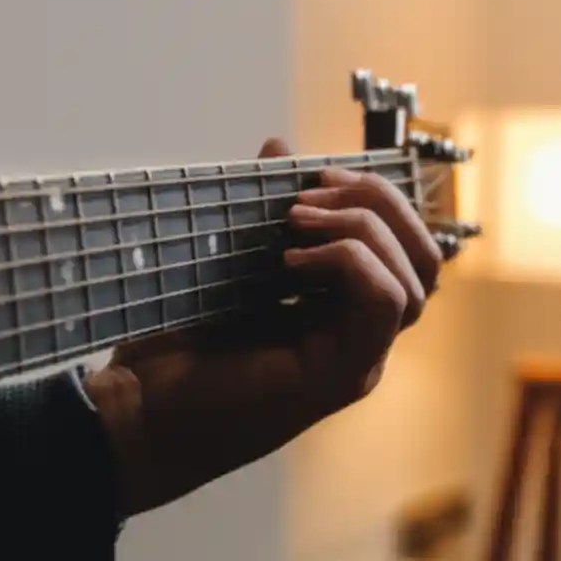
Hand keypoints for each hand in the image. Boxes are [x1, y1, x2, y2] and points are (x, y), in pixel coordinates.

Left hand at [85, 138, 441, 515]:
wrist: (136, 413)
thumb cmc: (172, 349)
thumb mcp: (224, 262)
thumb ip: (259, 210)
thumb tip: (280, 147)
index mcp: (341, 314)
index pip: (404, 249)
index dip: (374, 200)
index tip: (312, 176)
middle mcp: (360, 340)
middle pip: (425, 261)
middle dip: (381, 205)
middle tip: (314, 189)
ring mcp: (356, 362)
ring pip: (415, 282)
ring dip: (364, 230)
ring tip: (295, 221)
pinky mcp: (339, 378)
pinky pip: (385, 305)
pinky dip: (350, 265)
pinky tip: (290, 260)